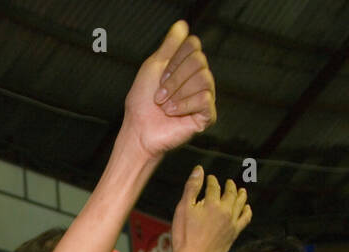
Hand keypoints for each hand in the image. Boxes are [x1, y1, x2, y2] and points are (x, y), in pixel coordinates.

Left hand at [123, 21, 216, 156]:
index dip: (174, 59)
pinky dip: (183, 106)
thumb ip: (169, 45)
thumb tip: (182, 25)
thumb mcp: (153, 66)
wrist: (140, 130)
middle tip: (160, 94)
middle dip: (174, 78)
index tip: (160, 75)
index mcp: (186, 65)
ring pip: (203, 78)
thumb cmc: (142, 102)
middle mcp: (198, 78)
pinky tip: (173, 113)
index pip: (193, 45)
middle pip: (199, 60)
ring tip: (165, 106)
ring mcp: (204, 95)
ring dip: (177, 93)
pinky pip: (204, 98)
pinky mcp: (207, 114)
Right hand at [170, 168, 251, 251]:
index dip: (211, 180)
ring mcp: (232, 223)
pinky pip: (245, 219)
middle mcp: (225, 211)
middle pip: (230, 193)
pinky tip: (247, 208)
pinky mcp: (234, 233)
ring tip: (242, 190)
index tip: (210, 178)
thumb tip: (199, 169)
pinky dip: (247, 211)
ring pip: (240, 204)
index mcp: (212, 203)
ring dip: (241, 195)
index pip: (214, 186)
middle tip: (228, 182)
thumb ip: (192, 188)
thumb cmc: (185, 236)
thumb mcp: (183, 209)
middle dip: (229, 186)